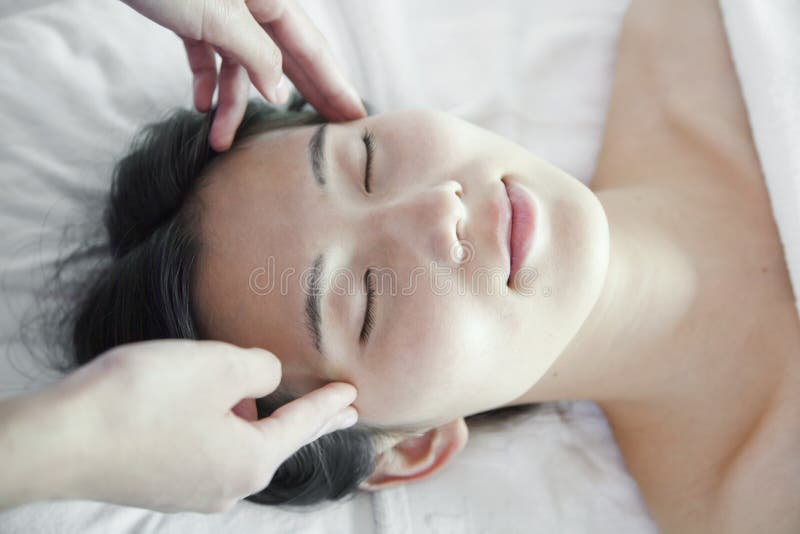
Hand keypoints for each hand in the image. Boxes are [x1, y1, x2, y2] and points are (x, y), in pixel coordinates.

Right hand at [27, 339, 357, 512]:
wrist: (61, 441)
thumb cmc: (147, 400)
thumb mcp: (218, 366)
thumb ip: (260, 371)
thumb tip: (267, 381)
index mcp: (250, 461)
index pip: (302, 426)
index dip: (328, 405)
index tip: (352, 395)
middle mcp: (226, 486)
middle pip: (278, 445)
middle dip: (309, 424)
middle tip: (340, 412)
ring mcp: (189, 491)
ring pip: (240, 450)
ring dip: (262, 426)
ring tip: (275, 406)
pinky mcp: (157, 483)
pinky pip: (208, 453)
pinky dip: (226, 432)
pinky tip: (218, 419)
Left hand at [120, 0, 367, 150]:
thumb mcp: (218, 16)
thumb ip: (254, 55)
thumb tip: (279, 91)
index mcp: (271, 0)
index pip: (312, 51)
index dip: (335, 86)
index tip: (356, 116)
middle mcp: (253, 6)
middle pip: (287, 60)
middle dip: (304, 99)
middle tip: (328, 135)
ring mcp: (223, 13)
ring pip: (240, 68)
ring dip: (232, 105)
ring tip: (222, 141)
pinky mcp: (193, 18)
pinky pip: (209, 58)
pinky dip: (206, 82)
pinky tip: (201, 107)